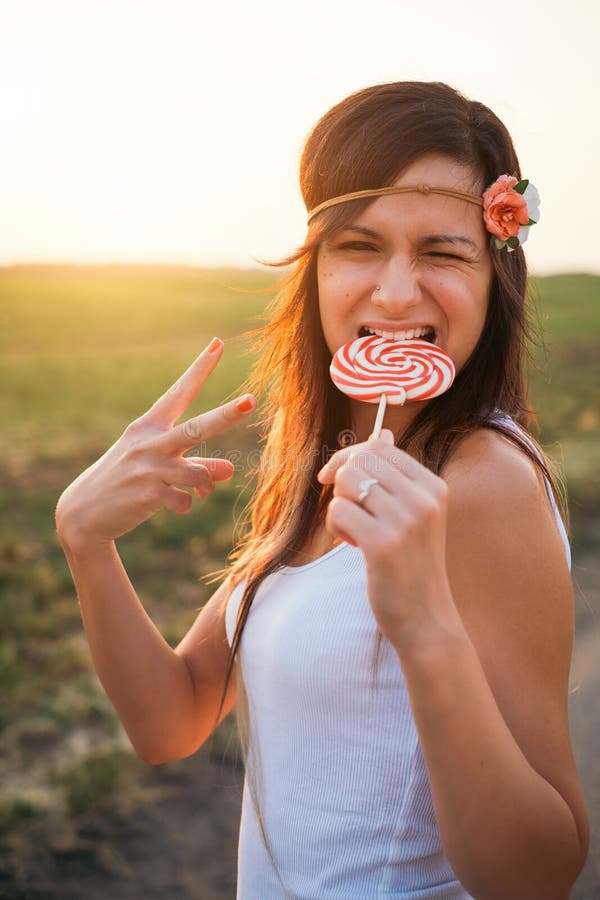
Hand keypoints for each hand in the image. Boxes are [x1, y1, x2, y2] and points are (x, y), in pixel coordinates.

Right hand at [56, 338, 254, 548]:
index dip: (200, 369)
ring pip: (198, 474)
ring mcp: (148, 468)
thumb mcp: (157, 466)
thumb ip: (196, 465)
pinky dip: (186, 505)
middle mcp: (149, 442)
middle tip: (251, 401)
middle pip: (197, 429)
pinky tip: (172, 505)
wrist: (83, 513)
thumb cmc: (126, 480)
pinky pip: (186, 501)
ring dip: (207, 483)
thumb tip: (230, 470)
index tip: (217, 343)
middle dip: (227, 415)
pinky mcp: (147, 495)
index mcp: (149, 426)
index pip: (179, 392)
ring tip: (200, 489)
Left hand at [317, 430, 453, 649]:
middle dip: (341, 482)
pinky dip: (335, 527)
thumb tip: (382, 433)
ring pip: (347, 483)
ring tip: (353, 531)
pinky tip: (352, 545)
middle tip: (348, 512)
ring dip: (339, 506)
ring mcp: (407, 521)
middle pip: (360, 460)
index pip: (380, 447)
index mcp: (433, 487)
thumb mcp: (414, 515)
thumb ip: (397, 476)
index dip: (349, 459)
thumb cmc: (412, 565)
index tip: (336, 480)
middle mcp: (425, 499)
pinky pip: (338, 511)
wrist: (425, 618)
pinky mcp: (385, 545)